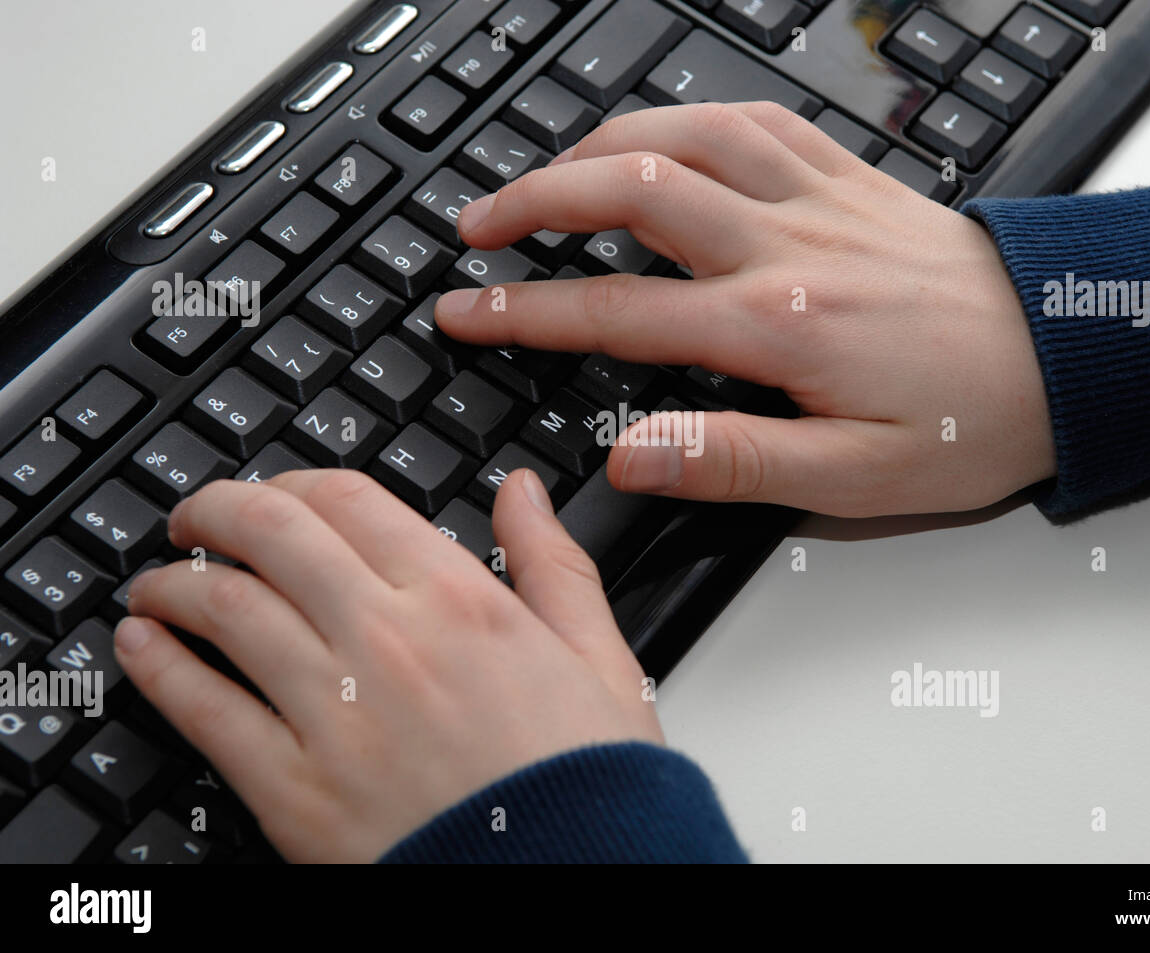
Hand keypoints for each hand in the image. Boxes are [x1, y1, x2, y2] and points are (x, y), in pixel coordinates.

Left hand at [115, 469, 661, 861]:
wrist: (570, 884)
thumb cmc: (586, 782)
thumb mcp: (598, 658)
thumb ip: (553, 564)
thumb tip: (521, 492)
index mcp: (460, 601)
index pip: (347, 501)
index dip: (293, 483)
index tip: (274, 494)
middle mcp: (387, 641)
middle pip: (270, 536)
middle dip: (215, 512)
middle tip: (194, 519)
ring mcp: (334, 714)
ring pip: (224, 611)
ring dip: (173, 584)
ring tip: (156, 586)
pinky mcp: (296, 791)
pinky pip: (205, 711)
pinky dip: (158, 667)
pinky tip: (139, 647)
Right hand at [435, 101, 1055, 516]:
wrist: (1073, 355)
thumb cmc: (974, 420)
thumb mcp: (855, 477)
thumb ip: (733, 458)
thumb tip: (631, 452)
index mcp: (778, 326)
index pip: (619, 313)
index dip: (528, 315)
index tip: (466, 313)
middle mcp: (788, 245)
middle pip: (631, 191)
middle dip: (535, 203)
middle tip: (476, 228)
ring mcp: (819, 200)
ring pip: (685, 137)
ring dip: (598, 146)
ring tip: (543, 176)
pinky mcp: (851, 181)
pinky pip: (758, 120)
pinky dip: (690, 118)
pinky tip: (660, 135)